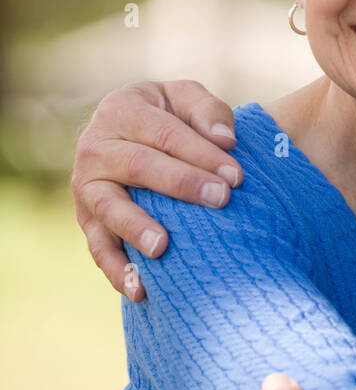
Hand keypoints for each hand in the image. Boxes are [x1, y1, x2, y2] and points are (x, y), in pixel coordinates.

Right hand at [71, 80, 241, 298]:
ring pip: (109, 208)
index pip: (166, 133)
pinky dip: (117, 271)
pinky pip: (98, 248)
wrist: (125, 132)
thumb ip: (207, 111)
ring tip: (163, 248)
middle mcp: (96, 146)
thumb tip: (227, 141)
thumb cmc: (166, 115)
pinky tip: (142, 291)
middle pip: (139, 166)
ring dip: (137, 229)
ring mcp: (86, 186)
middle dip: (181, 184)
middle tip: (220, 199)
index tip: (236, 176)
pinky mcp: (86, 221)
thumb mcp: (184, 98)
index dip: (201, 153)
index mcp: (122, 110)